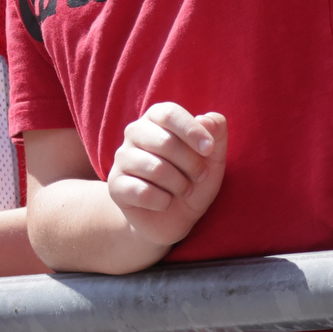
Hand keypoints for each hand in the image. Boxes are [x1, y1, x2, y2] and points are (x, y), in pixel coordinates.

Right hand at [107, 103, 227, 249]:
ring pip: (155, 169)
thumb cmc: (193, 179)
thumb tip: (207, 119)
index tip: (209, 150)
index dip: (191, 131)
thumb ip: (216, 133)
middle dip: (192, 164)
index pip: (169, 113)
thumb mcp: (213, 158)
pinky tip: (165, 202)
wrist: (172, 218)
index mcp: (157, 118)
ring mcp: (122, 158)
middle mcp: (135, 132)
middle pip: (165, 142)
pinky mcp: (115, 186)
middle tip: (200, 177)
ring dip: (180, 185)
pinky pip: (142, 192)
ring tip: (184, 191)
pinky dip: (163, 201)